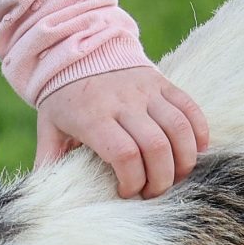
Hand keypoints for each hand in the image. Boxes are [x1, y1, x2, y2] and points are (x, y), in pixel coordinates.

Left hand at [34, 66, 211, 198]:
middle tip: (153, 192)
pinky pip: (190, 108)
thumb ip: (49, 159)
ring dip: (183, 161)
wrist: (77, 48)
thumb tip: (44, 195)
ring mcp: (146, 90)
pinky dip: (199, 133)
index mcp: (93, 117)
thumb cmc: (63, 98)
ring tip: (175, 177)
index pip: (125, 154)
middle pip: (156, 147)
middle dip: (161, 179)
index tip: (127, 193)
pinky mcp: (162, 82)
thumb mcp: (49, 127)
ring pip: (178, 129)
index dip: (133, 181)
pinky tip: (196, 152)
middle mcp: (123, 102)